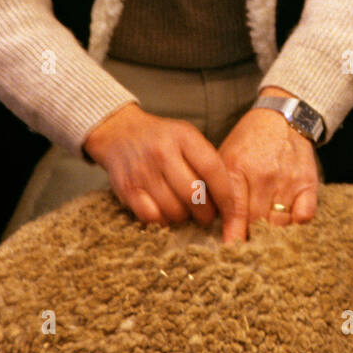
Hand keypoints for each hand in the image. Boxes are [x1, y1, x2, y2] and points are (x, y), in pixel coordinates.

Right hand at [83, 101, 238, 229]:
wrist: (120, 132)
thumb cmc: (163, 139)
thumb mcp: (188, 137)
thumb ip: (207, 161)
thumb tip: (229, 199)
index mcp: (184, 137)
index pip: (212, 169)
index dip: (226, 195)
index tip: (232, 210)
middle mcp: (163, 153)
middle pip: (194, 194)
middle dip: (206, 212)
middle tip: (208, 216)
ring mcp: (143, 172)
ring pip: (174, 210)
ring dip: (185, 217)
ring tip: (187, 212)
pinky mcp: (127, 190)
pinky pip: (152, 217)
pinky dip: (163, 221)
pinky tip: (167, 213)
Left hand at [217, 87, 319, 243]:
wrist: (281, 117)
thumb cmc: (248, 141)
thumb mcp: (226, 157)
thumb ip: (218, 188)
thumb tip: (209, 221)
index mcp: (238, 170)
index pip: (235, 211)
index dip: (233, 235)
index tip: (230, 253)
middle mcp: (264, 177)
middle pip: (257, 221)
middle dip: (250, 241)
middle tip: (245, 257)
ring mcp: (288, 181)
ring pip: (279, 222)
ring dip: (272, 237)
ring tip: (266, 249)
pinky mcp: (308, 183)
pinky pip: (305, 213)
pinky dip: (297, 224)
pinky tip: (289, 229)